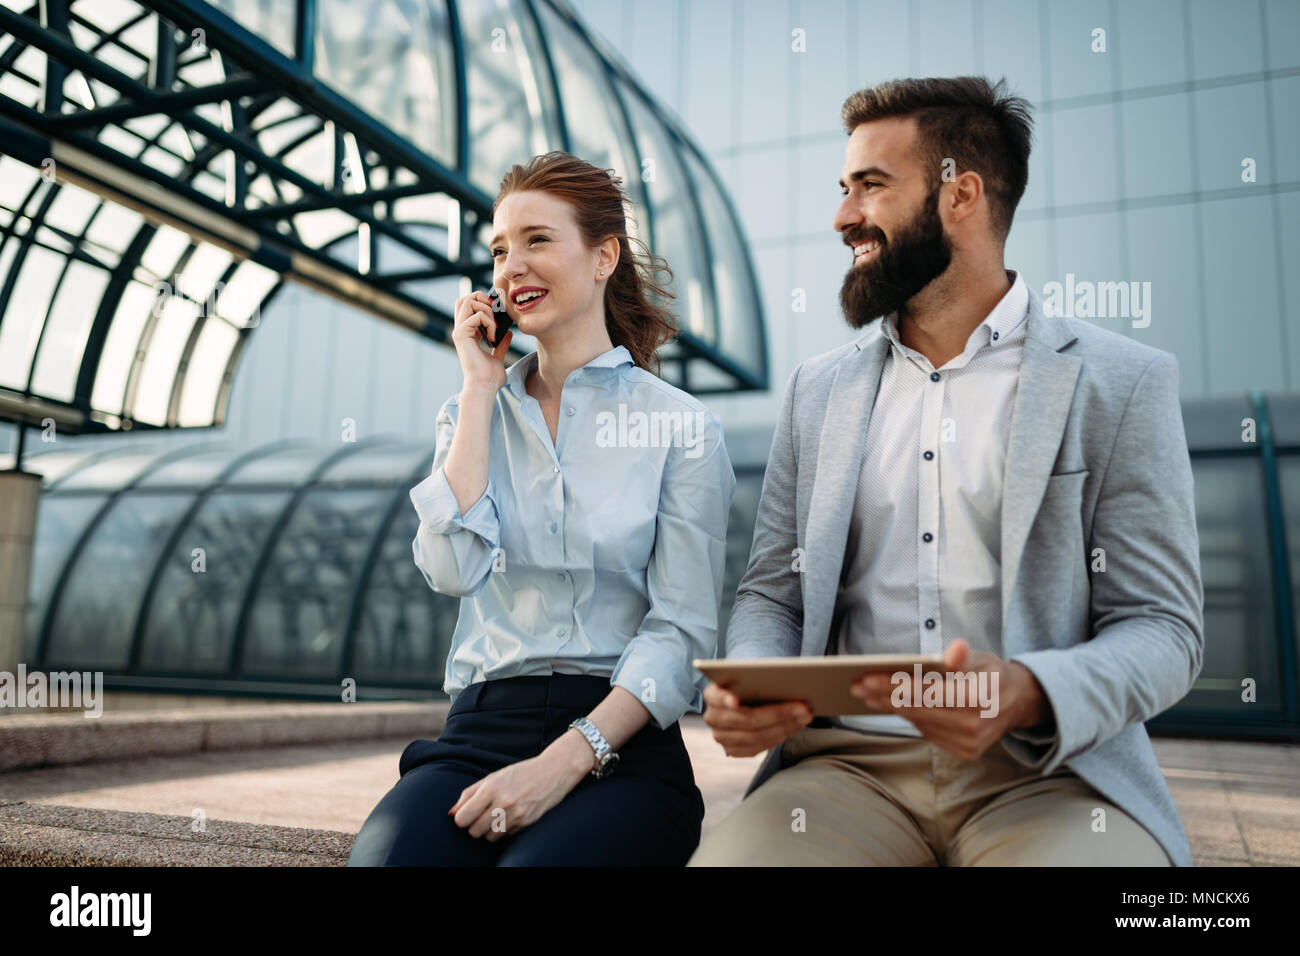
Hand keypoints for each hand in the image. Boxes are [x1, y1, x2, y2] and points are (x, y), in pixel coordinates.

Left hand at [448, 729, 592, 839]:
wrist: (553, 771)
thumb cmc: (520, 773)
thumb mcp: (493, 777)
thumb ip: (470, 794)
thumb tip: (451, 813)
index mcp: (491, 787)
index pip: (463, 818)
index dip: (462, 818)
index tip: (468, 814)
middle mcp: (503, 802)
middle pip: (474, 831)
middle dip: (475, 826)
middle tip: (483, 815)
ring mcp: (516, 814)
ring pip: (489, 837)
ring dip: (490, 830)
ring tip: (498, 815)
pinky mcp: (527, 823)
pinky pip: (505, 836)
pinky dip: (505, 830)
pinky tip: (512, 816)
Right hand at [451, 290, 512, 391]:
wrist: (485, 387)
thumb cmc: (490, 377)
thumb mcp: (498, 357)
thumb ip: (501, 344)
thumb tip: (508, 333)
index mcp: (468, 334)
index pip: (468, 306)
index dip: (483, 303)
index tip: (497, 316)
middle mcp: (461, 330)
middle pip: (464, 298)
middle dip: (481, 299)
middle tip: (494, 313)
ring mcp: (459, 331)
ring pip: (467, 301)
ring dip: (486, 309)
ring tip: (494, 327)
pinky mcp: (461, 334)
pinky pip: (477, 315)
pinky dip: (489, 322)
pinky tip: (493, 337)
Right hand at [702, 682, 813, 757]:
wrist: (743, 698)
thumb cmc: (748, 682)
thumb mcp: (750, 673)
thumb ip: (758, 673)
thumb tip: (780, 673)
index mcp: (712, 695)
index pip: (717, 698)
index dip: (724, 700)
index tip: (735, 700)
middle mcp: (713, 718)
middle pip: (745, 720)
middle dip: (777, 714)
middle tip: (802, 707)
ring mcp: (723, 737)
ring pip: (756, 737)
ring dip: (785, 727)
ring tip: (806, 716)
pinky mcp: (735, 750)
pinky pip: (760, 747)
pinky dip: (781, 736)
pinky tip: (797, 725)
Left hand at [849, 639, 1051, 760]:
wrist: (1018, 703)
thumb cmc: (992, 675)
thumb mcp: (982, 659)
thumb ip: (963, 658)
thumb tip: (954, 650)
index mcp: (977, 699)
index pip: (925, 691)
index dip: (892, 684)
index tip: (866, 678)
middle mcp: (972, 726)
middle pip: (917, 709)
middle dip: (883, 696)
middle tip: (856, 685)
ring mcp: (968, 743)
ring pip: (919, 722)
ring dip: (890, 708)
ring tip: (866, 694)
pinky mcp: (964, 751)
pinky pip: (927, 732)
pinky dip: (909, 718)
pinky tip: (890, 706)